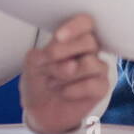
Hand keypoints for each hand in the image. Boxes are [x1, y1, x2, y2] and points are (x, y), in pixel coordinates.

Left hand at [20, 14, 110, 133]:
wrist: (40, 111)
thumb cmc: (39, 81)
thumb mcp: (32, 64)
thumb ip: (44, 55)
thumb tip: (69, 63)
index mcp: (74, 38)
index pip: (85, 22)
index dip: (74, 27)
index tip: (58, 37)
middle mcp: (90, 51)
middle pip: (89, 41)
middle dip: (64, 52)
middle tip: (46, 65)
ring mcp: (98, 68)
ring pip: (90, 63)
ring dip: (65, 74)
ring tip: (51, 82)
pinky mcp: (101, 87)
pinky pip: (94, 84)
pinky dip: (73, 90)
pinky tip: (63, 92)